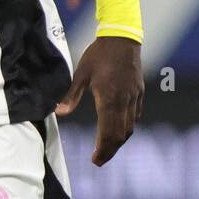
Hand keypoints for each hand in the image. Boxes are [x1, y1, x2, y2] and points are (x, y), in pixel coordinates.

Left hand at [55, 38, 143, 165]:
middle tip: (99, 161)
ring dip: (118, 141)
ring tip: (107, 149)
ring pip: (129, 127)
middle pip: (120, 135)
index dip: (102, 149)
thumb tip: (60, 112)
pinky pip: (135, 116)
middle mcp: (124, 101)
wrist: (122, 37)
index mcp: (109, 98)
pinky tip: (119, 129)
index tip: (95, 160)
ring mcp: (134, 97)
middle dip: (110, 151)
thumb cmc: (98, 54)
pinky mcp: (139, 92)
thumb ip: (71, 95)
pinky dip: (127, 127)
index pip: (107, 132)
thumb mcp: (81, 73)